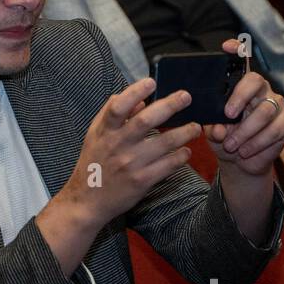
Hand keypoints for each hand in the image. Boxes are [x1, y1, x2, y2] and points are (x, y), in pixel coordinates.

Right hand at [57, 77, 201, 224]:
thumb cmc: (93, 163)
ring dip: (184, 132)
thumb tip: (140, 100)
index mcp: (104, 131)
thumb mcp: (95, 136)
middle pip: (146, 120)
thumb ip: (113, 115)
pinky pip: (168, 165)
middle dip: (170, 105)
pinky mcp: (142, 181)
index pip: (118, 106)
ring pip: (165, 143)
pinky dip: (181, 156)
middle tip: (186, 97)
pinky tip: (186, 151)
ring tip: (195, 127)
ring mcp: (130, 164)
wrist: (87, 201)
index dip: (134, 92)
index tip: (151, 82)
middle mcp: (117, 145)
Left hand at [205, 39, 283, 178]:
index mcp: (239, 85)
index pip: (241, 61)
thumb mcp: (212, 132)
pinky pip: (275, 130)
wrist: (240, 161)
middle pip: (255, 81)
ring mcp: (276, 103)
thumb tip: (219, 128)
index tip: (226, 47)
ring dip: (245, 131)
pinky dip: (257, 143)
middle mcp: (260, 89)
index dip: (237, 50)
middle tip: (227, 116)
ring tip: (231, 145)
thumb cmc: (224, 138)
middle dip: (239, 98)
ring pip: (265, 111)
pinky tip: (245, 150)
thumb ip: (213, 127)